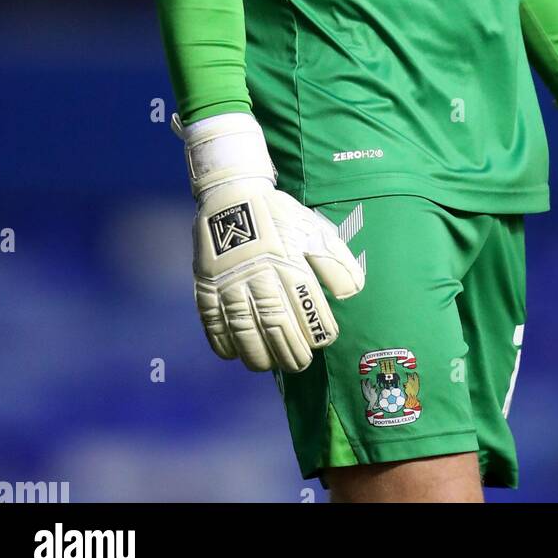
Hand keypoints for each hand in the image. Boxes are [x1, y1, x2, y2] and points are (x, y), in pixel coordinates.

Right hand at [174, 112, 364, 370]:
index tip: (325, 339)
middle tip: (300, 363)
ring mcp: (229, 281)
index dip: (320, 330)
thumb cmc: (280, 216)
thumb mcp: (314, 230)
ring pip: (244, 330)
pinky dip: (223, 343)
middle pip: (277, 324)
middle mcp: (259, 273)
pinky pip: (212, 322)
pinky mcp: (206, 284)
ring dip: (259, 355)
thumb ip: (335, 262)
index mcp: (289, 260)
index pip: (308, 306)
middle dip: (292, 351)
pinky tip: (235, 354)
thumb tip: (351, 294)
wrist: (232, 193)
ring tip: (270, 365)